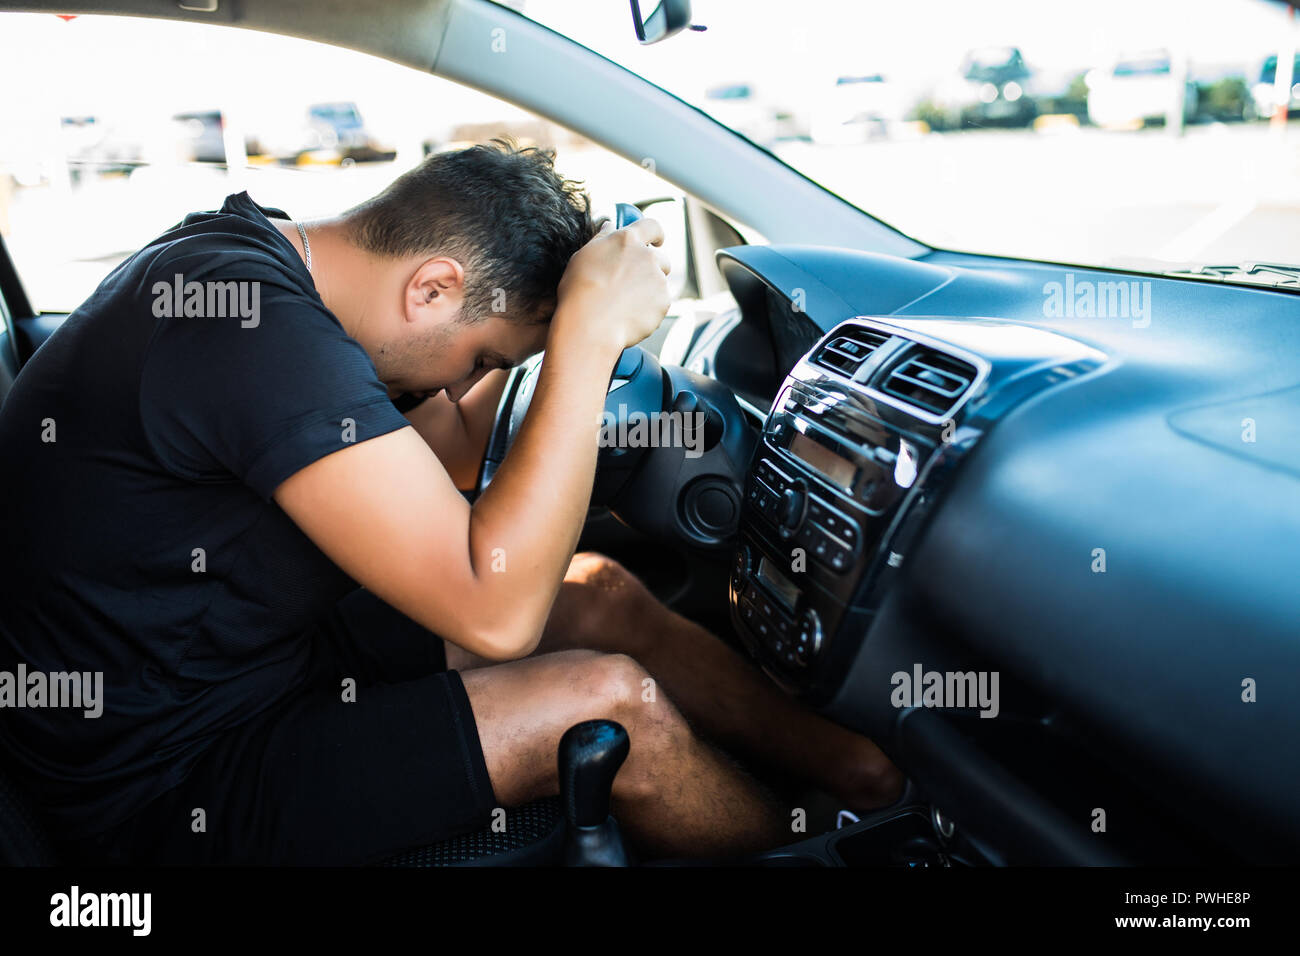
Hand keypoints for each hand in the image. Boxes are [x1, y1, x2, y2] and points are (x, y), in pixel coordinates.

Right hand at [552, 217, 670, 356]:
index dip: (656, 234)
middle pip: (660, 258)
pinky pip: (660, 304)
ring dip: (649, 290)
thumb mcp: (584, 256)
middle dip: (652, 268)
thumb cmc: (580, 291)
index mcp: (627, 240)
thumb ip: (601, 238)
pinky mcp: (663, 302)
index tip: (657, 240)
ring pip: (659, 283)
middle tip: (633, 283)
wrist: (589, 325)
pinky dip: (649, 309)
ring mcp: (658, 280)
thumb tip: (610, 226)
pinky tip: (629, 315)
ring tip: (624, 304)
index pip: (651, 226)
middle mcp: (647, 256)